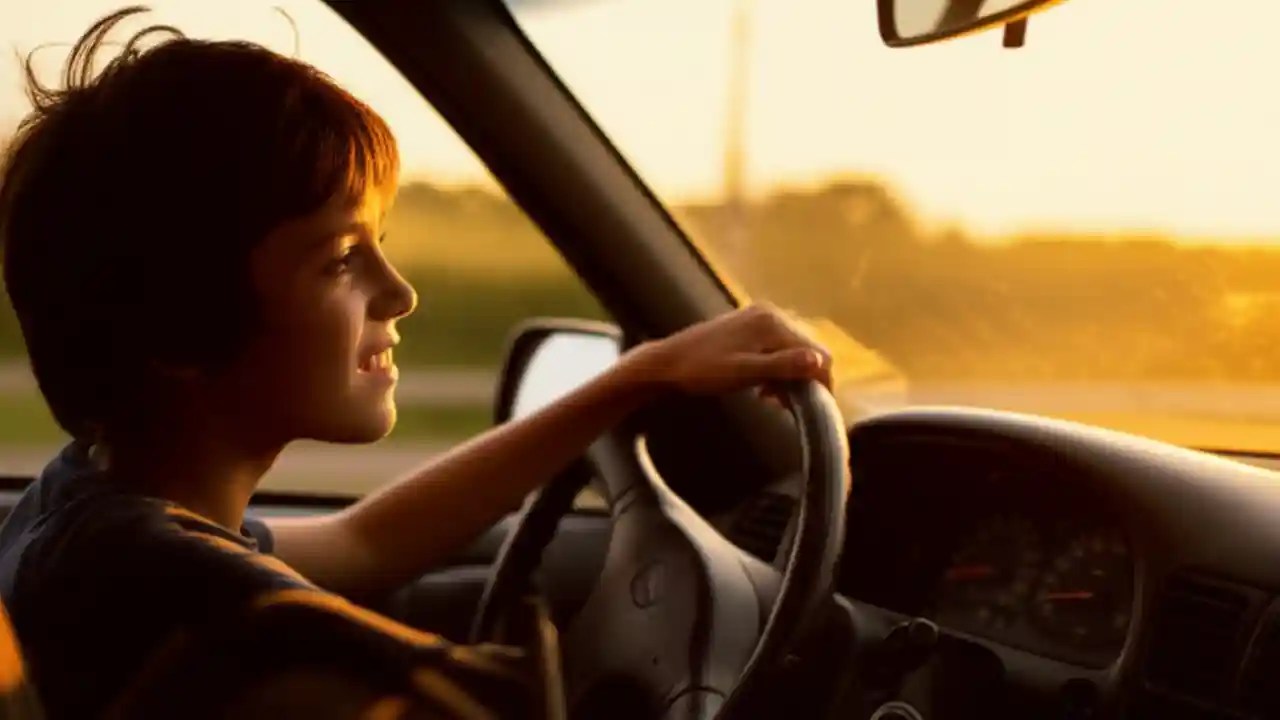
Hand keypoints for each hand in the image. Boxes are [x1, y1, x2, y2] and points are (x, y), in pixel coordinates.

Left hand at [619, 304, 832, 397]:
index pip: (817, 353)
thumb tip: (820, 361)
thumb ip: (782, 366)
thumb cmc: (703, 371)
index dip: (821, 382)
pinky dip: (776, 369)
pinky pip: (776, 348)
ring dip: (789, 377)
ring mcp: (759, 318)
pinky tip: (762, 388)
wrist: (667, 364)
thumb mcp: (745, 372)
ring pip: (793, 351)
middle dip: (804, 380)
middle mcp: (770, 314)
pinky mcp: (748, 326)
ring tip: (772, 399)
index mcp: (772, 323)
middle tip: (786, 405)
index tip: (815, 407)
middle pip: (808, 350)